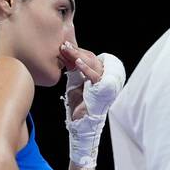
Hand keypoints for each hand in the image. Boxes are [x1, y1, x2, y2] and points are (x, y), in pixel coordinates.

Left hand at [61, 47, 126, 167]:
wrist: (84, 123)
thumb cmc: (80, 105)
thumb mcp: (76, 83)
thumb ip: (75, 71)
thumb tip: (66, 57)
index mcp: (99, 75)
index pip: (89, 58)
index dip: (77, 51)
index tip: (65, 46)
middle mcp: (104, 77)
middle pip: (91, 58)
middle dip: (76, 51)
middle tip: (64, 46)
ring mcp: (105, 82)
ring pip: (92, 63)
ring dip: (78, 55)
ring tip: (66, 50)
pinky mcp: (102, 89)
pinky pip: (94, 76)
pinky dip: (85, 68)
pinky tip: (77, 62)